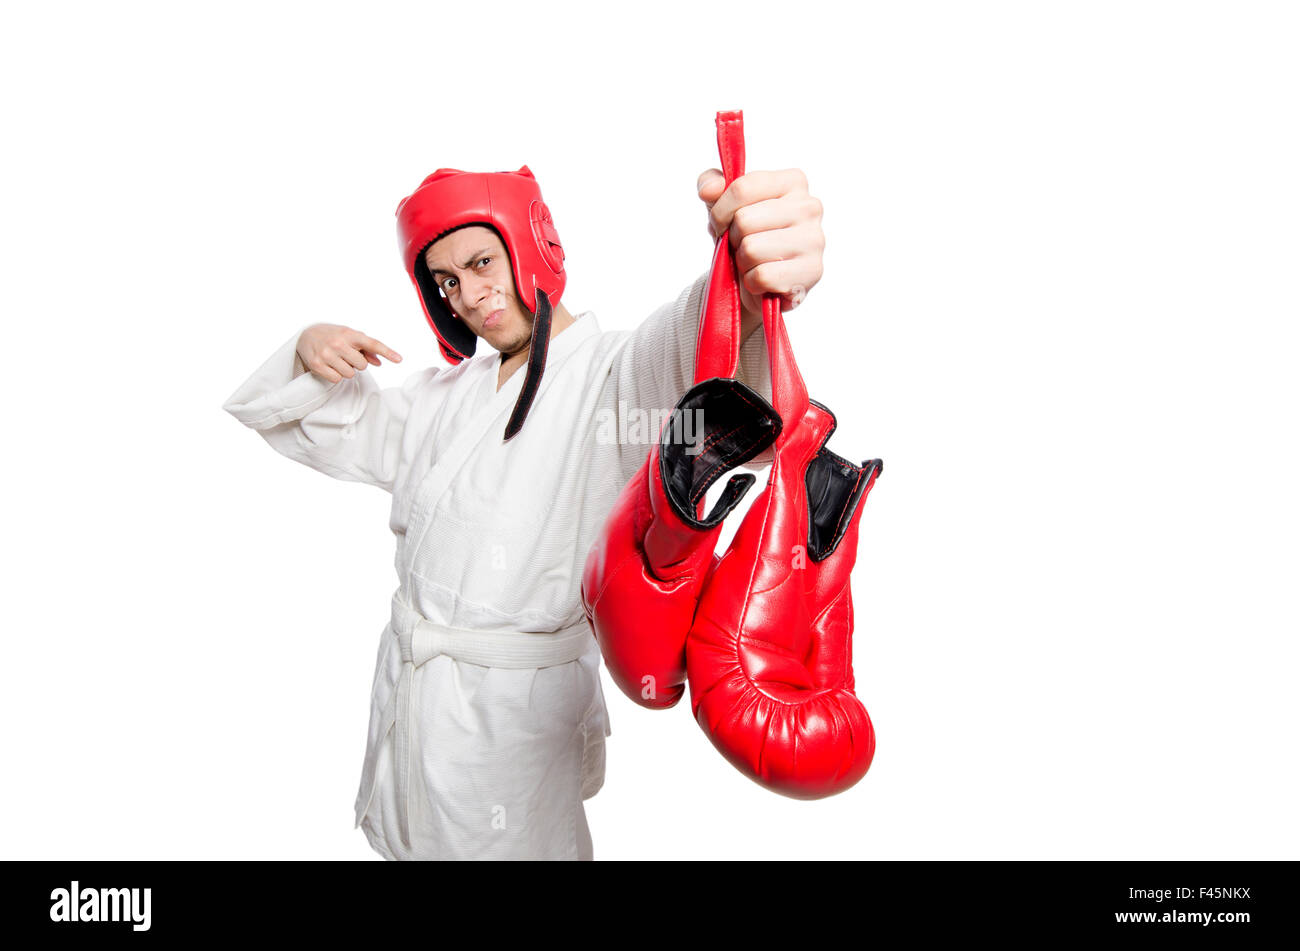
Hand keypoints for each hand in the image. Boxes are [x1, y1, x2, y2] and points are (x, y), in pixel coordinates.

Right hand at [297, 324, 401, 382]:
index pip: (372, 343)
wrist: (305, 335)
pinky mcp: (317, 365)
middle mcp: (338, 343)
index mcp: (349, 334)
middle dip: (357, 363)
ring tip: (338, 360)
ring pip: (350, 374)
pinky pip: (336, 379)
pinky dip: (335, 375)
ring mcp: (326, 354)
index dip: (387, 352)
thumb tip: (379, 362)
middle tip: (347, 356)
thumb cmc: (333, 336)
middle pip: (362, 365)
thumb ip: (367, 349)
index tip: (399, 359)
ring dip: (346, 370)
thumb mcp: (350, 336)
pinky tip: (330, 366)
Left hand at [696, 167, 824, 318]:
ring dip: (743, 262)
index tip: (721, 224)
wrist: (761, 286)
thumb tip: (708, 190)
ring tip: (754, 262)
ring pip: (751, 249)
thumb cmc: (746, 238)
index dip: (720, 211)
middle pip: (744, 220)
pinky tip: (764, 280)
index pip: (741, 188)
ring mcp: (815, 239)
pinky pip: (762, 276)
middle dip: (734, 239)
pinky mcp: (812, 271)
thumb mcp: (723, 206)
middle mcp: (810, 206)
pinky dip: (754, 283)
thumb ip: (711, 184)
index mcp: (793, 182)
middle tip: (744, 245)